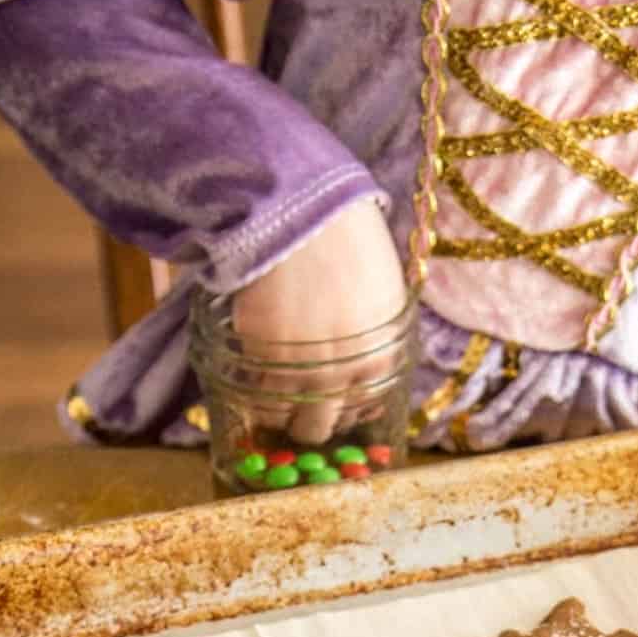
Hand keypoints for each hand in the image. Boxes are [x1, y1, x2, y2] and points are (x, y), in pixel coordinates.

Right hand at [231, 199, 407, 444]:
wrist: (302, 211)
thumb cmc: (350, 240)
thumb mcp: (384, 294)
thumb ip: (378, 337)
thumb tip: (364, 361)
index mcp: (380, 359)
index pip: (364, 408)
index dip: (345, 406)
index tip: (333, 398)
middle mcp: (342, 375)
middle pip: (322, 425)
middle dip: (312, 419)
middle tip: (301, 403)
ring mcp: (299, 370)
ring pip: (284, 418)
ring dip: (278, 413)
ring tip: (273, 395)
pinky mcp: (259, 356)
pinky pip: (256, 397)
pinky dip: (253, 395)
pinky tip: (253, 380)